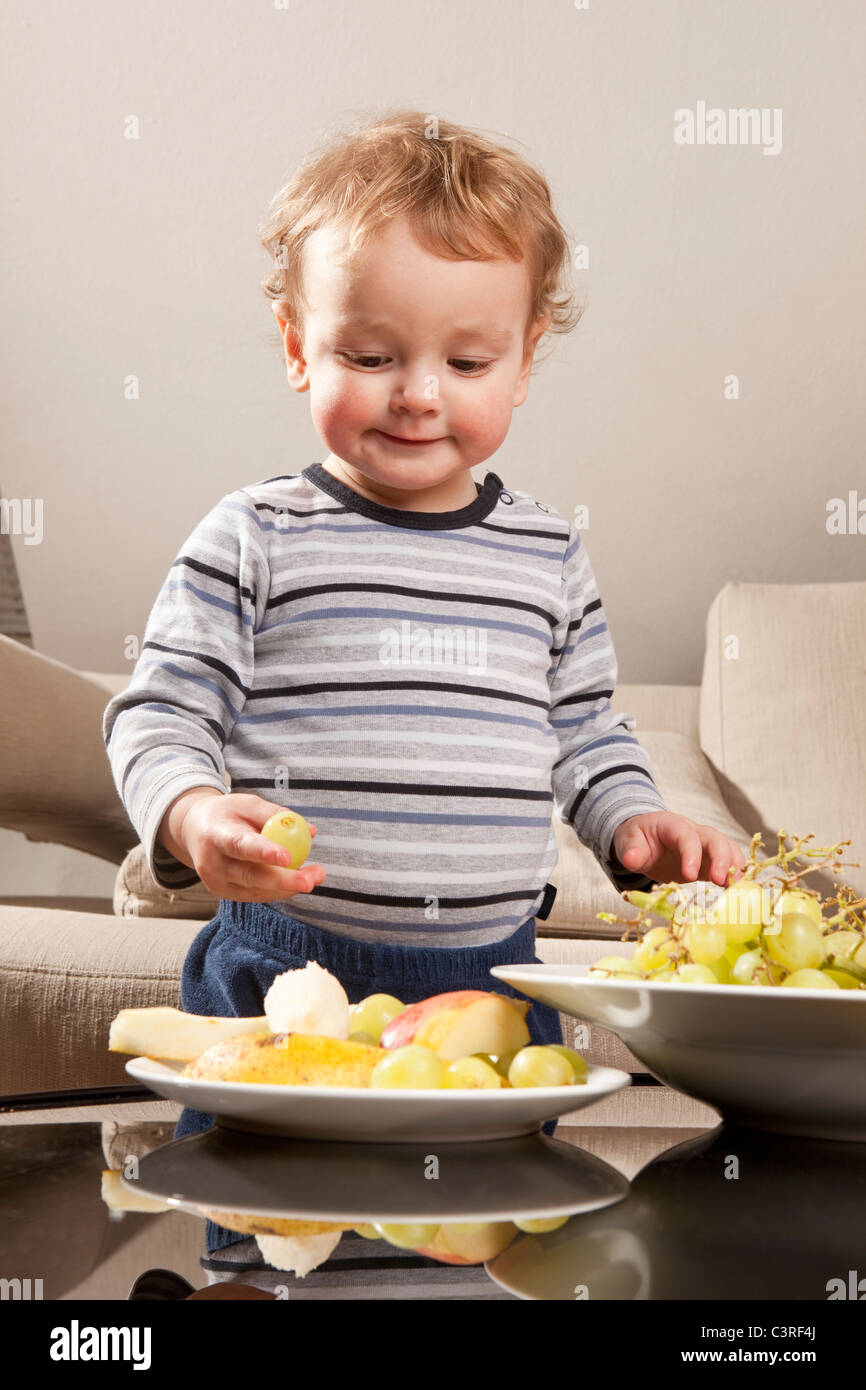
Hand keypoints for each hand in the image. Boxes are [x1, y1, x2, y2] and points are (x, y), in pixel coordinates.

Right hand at [161, 791, 326, 902]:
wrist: (194, 831)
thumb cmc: (227, 815)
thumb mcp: (248, 804)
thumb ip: (276, 816)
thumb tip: (311, 831)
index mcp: (215, 834)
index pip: (240, 845)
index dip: (263, 853)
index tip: (287, 858)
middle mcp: (212, 864)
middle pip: (250, 876)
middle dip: (283, 880)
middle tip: (311, 880)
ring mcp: (216, 883)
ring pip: (257, 890)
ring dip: (289, 885)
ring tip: (316, 874)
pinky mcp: (225, 894)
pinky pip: (257, 895)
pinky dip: (278, 888)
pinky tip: (295, 878)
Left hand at [612, 812, 746, 887]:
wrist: (645, 839)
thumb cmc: (638, 838)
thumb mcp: (628, 841)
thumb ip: (630, 849)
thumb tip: (632, 859)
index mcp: (672, 825)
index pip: (686, 835)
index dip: (691, 854)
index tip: (689, 876)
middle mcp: (694, 832)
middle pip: (714, 838)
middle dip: (721, 858)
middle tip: (720, 881)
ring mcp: (704, 846)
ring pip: (727, 848)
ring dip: (735, 867)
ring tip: (737, 887)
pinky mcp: (710, 861)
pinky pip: (729, 863)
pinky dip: (736, 875)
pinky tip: (738, 891)